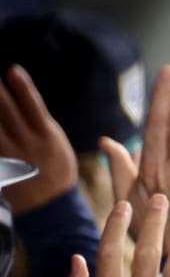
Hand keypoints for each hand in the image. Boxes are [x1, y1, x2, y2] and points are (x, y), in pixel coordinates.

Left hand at [0, 66, 77, 213]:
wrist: (53, 206)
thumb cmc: (57, 171)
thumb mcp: (57, 144)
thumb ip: (40, 125)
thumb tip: (25, 103)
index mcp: (48, 135)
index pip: (33, 104)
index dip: (23, 86)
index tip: (12, 69)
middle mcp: (29, 143)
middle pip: (8, 111)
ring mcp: (12, 156)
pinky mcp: (2, 168)